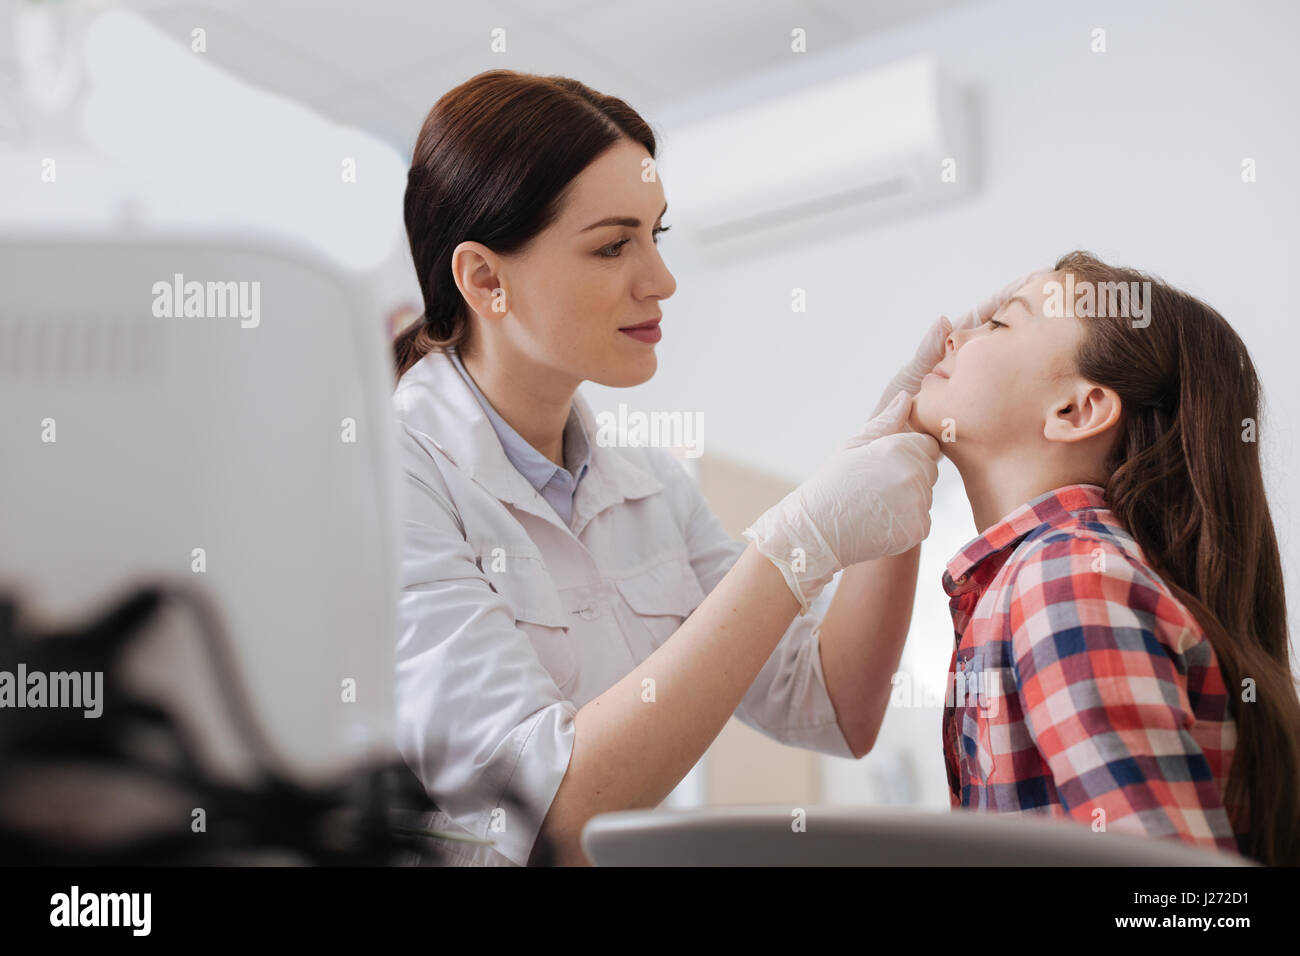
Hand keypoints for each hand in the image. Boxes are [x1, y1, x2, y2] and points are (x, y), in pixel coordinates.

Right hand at [744, 391, 941, 613]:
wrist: (815, 532)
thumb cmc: (830, 485)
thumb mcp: (852, 446)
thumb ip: (885, 422)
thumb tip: (906, 397)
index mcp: (898, 448)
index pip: (927, 444)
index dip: (908, 454)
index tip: (883, 467)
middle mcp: (913, 474)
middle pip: (929, 470)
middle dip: (910, 476)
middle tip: (875, 489)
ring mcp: (918, 503)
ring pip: (926, 496)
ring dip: (908, 500)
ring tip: (875, 507)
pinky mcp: (918, 529)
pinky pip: (922, 520)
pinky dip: (906, 524)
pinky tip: (880, 523)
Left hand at [870, 267, 1054, 420]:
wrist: (898, 445)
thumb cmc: (896, 411)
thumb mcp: (911, 377)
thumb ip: (926, 352)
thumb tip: (943, 321)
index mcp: (954, 346)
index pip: (988, 314)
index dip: (1012, 296)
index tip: (1039, 278)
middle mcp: (973, 362)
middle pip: (1008, 333)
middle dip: (1034, 318)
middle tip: (1067, 301)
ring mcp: (983, 383)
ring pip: (1013, 360)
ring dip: (1036, 348)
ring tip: (1068, 333)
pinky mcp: (987, 405)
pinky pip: (1011, 387)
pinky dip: (1030, 379)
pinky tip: (1053, 377)